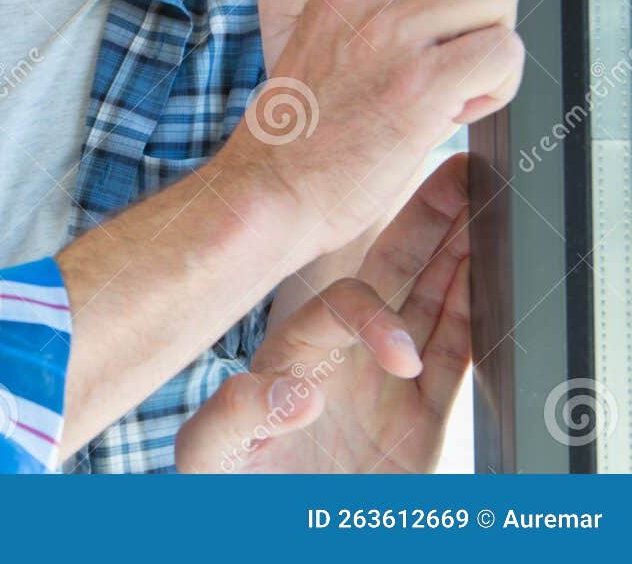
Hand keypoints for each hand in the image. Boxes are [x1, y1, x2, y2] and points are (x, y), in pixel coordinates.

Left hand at [176, 154, 471, 472]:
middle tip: (459, 176)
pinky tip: (494, 287)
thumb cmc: (235, 497)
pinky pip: (457, 364)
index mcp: (292, 357)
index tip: (399, 356)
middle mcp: (341, 360)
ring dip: (461, 261)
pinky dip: (479, 326)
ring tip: (488, 211)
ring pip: (432, 306)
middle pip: (390, 276)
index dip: (371, 318)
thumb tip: (290, 391)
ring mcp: (383, 387)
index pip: (337, 308)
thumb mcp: (211, 458)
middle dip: (424, 226)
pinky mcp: (420, 425)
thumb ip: (233, 419)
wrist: (280, 534)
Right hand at [261, 0, 482, 125]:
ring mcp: (390, 36)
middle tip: (452, 45)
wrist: (273, 186)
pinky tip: (456, 107)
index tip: (441, 5)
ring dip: (492, 40)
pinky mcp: (420, 86)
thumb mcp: (313, 24)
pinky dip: (496, 87)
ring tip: (455, 78)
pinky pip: (504, 52)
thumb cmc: (306, 116)